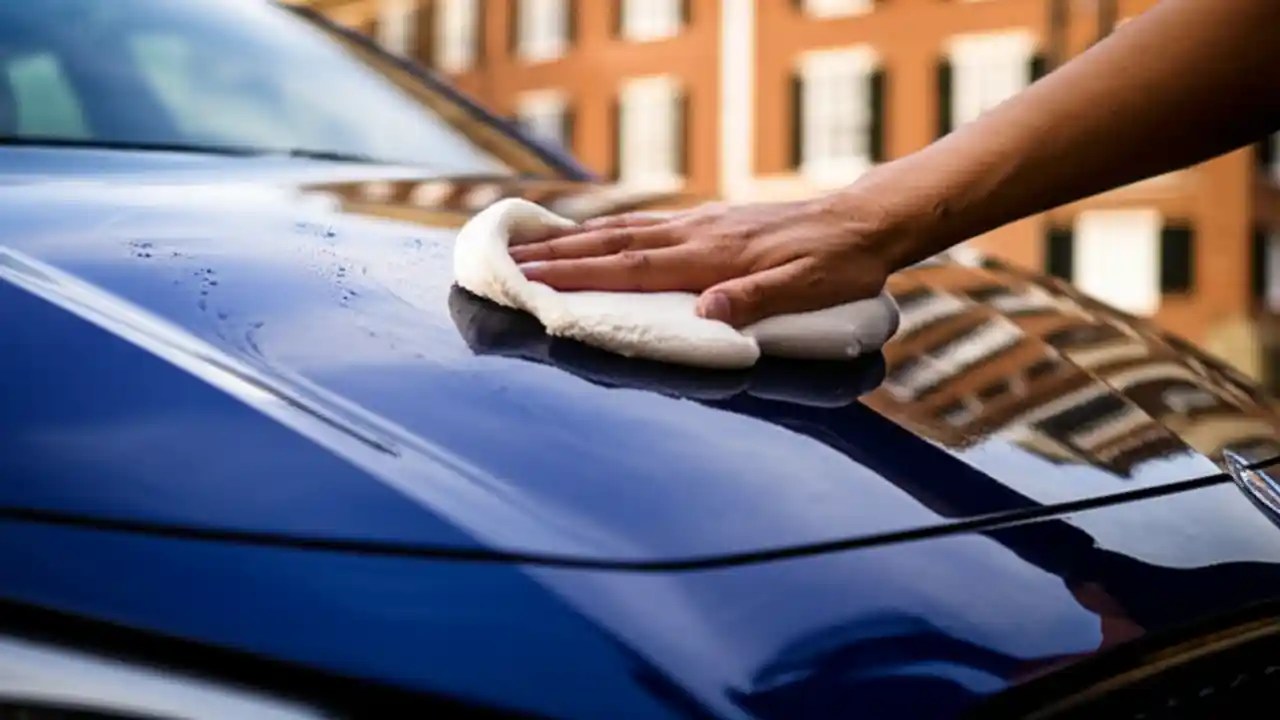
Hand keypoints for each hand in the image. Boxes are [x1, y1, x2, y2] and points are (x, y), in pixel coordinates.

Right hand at [509, 195, 897, 326]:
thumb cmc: (839, 264)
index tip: (529, 278)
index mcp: (713, 256)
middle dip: (555, 254)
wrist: (864, 221)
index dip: (578, 275)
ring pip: (622, 229)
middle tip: (505, 260)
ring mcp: (700, 224)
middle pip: (612, 243)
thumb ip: (754, 301)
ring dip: (572, 239)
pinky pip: (644, 224)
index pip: (631, 267)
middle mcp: (697, 234)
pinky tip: (592, 235)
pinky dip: (606, 229)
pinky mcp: (709, 221)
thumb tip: (704, 316)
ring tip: (529, 244)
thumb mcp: (808, 289)